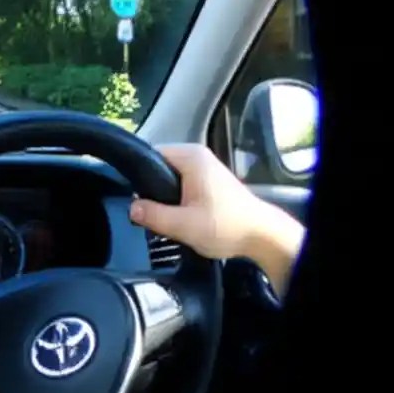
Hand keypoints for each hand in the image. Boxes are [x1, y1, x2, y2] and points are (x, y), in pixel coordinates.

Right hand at [130, 144, 303, 295]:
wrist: (262, 236)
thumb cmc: (225, 225)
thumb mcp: (183, 224)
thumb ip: (153, 214)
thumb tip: (131, 207)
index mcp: (190, 156)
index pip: (149, 156)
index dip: (137, 177)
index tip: (131, 197)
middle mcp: (196, 156)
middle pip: (158, 168)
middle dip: (150, 190)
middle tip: (146, 212)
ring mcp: (204, 168)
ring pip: (169, 178)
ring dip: (164, 197)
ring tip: (161, 216)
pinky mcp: (208, 181)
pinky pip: (181, 184)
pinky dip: (176, 199)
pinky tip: (176, 216)